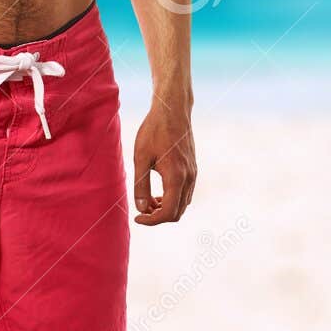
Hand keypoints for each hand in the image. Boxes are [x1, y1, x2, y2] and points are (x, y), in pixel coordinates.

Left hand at [132, 100, 195, 224]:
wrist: (172, 109)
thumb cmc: (154, 131)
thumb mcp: (141, 158)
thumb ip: (141, 185)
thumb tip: (141, 208)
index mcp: (176, 177)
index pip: (168, 213)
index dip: (151, 221)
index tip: (137, 218)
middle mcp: (189, 178)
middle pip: (178, 212)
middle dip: (158, 216)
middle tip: (141, 209)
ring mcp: (193, 172)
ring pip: (183, 203)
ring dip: (166, 208)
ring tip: (148, 199)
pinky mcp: (193, 167)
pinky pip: (186, 192)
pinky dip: (173, 198)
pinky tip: (159, 190)